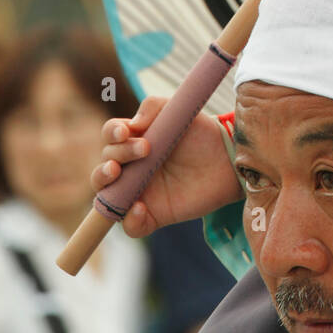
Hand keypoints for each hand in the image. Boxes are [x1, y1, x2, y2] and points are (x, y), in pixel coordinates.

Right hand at [92, 96, 243, 237]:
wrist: (228, 161)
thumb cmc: (202, 135)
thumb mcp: (180, 111)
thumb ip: (154, 106)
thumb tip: (132, 124)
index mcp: (134, 141)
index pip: (110, 136)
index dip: (112, 133)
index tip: (125, 132)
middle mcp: (131, 168)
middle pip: (105, 164)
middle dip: (116, 156)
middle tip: (145, 149)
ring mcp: (140, 193)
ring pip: (106, 197)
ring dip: (104, 187)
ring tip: (117, 174)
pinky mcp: (153, 215)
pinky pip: (130, 226)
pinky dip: (130, 220)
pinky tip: (140, 208)